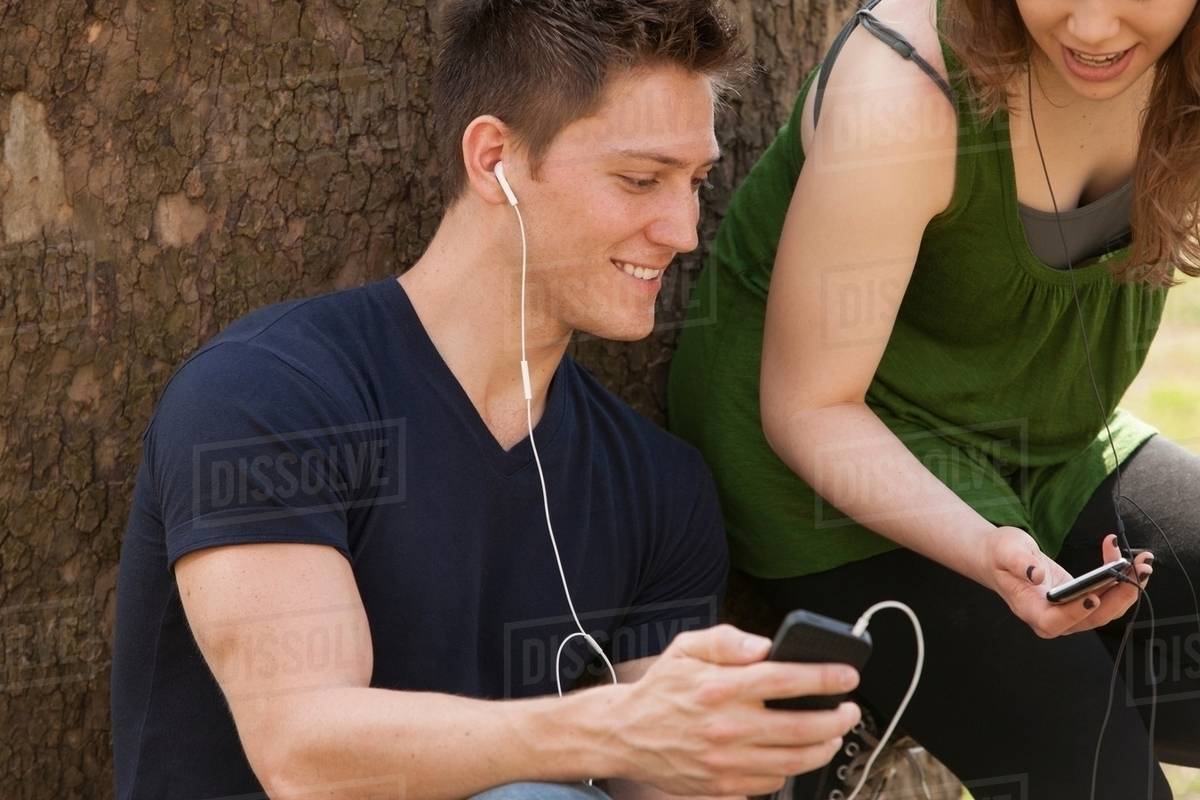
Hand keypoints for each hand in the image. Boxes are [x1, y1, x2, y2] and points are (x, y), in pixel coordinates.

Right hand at [607, 624, 860, 796]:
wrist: (626, 734)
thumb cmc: (662, 690)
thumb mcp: (686, 648)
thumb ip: (726, 639)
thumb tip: (764, 644)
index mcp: (722, 687)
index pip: (787, 679)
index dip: (825, 677)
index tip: (847, 675)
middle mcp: (728, 725)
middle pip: (802, 726)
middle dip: (837, 717)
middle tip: (850, 709)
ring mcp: (728, 760)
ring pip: (795, 760)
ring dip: (824, 747)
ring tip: (833, 733)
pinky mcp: (724, 785)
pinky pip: (773, 782)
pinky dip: (792, 768)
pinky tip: (796, 753)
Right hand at [977, 527, 1152, 637]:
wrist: (999, 558)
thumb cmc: (998, 554)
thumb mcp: (1005, 551)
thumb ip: (1019, 563)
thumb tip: (1037, 575)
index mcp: (1028, 608)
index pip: (1053, 622)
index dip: (1074, 615)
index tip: (1092, 598)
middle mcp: (1050, 616)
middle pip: (1090, 619)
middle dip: (1119, 598)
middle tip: (1137, 572)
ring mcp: (1067, 611)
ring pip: (1105, 610)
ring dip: (1127, 588)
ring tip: (1141, 563)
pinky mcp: (1078, 600)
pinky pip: (1105, 596)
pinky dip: (1118, 578)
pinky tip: (1118, 553)